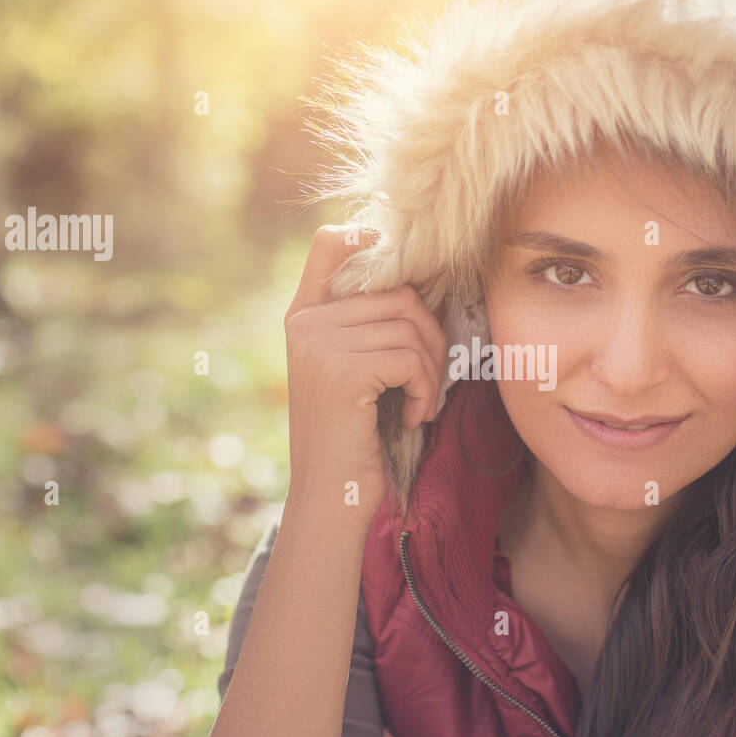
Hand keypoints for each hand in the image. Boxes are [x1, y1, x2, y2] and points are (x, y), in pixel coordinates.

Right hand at [282, 225, 447, 520]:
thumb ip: (372, 320)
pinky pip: (411, 358)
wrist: (331, 496)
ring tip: (421, 401)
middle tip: (430, 379)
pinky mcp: (342, 372)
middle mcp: (305, 321)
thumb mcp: (356, 366)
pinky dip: (426, 390)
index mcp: (304, 313)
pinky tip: (413, 417)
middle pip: (398, 290)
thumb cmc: (356, 434)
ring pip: (410, 324)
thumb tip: (431, 277)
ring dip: (432, 368)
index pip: (333, 240)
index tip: (412, 294)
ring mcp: (319, 343)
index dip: (379, 249)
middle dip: (431, 334)